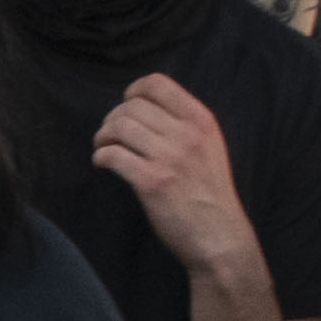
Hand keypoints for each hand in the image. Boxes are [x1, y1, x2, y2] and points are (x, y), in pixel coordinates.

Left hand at [90, 70, 263, 284]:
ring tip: (104, 148)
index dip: (133, 91)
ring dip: (103, 136)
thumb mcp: (209, 148)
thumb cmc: (209, 195)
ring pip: (119, 127)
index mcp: (201, 121)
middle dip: (112, 118)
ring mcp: (169, 158)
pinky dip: (101, 156)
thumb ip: (184, 125)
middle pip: (132, 106)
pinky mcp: (152, 182)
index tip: (126, 106)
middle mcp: (187, 135)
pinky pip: (113, 155)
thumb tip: (145, 107)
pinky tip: (103, 164)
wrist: (219, 237)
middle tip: (109, 136)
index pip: (157, 83)